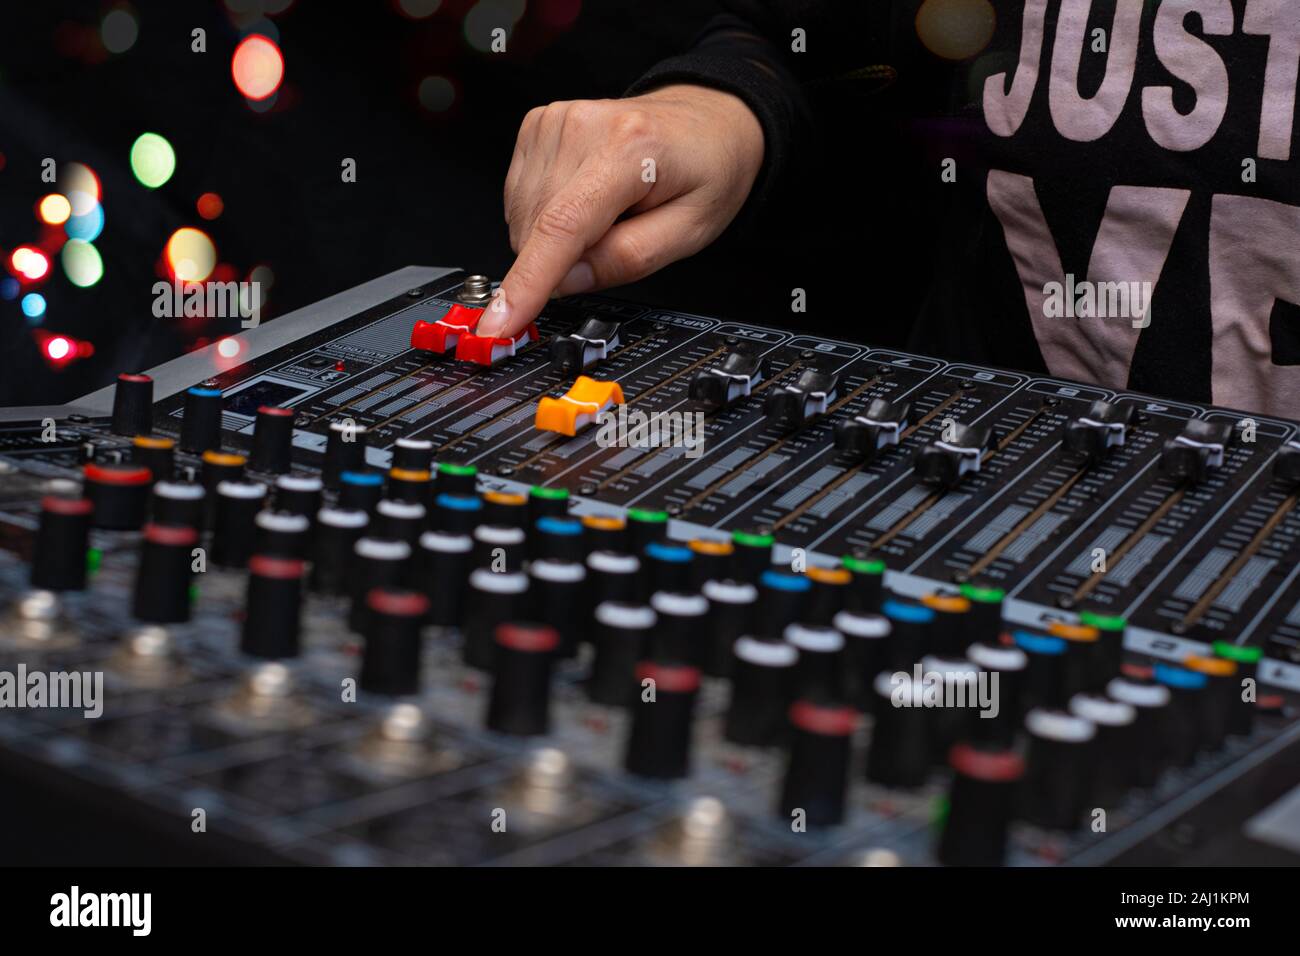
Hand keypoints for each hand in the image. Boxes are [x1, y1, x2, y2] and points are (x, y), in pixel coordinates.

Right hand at [477, 84, 764, 336]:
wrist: (703, 122)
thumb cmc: (704, 171)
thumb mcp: (689, 232)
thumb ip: (627, 260)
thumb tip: (564, 282)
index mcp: (629, 149)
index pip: (562, 227)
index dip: (527, 282)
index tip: (500, 322)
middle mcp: (583, 126)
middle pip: (537, 228)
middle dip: (563, 258)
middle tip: (616, 236)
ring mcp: (554, 121)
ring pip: (521, 217)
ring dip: (553, 236)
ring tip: (606, 211)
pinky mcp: (536, 126)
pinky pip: (519, 197)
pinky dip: (544, 214)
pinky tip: (583, 198)